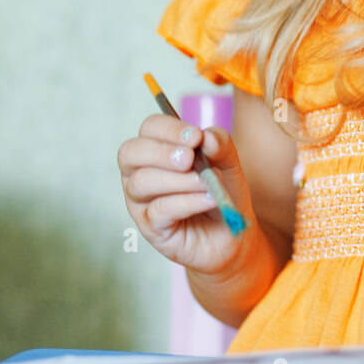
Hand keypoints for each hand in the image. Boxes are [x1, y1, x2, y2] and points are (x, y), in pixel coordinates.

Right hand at [118, 115, 256, 277]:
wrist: (232, 234)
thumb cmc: (222, 193)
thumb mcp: (228, 163)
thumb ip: (220, 145)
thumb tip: (206, 138)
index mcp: (157, 150)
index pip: (149, 128)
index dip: (169, 129)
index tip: (195, 137)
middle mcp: (140, 173)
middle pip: (130, 153)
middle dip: (161, 152)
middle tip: (190, 158)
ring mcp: (141, 202)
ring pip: (142, 182)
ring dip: (178, 180)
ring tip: (206, 184)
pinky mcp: (150, 227)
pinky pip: (160, 209)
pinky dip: (187, 202)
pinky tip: (208, 200)